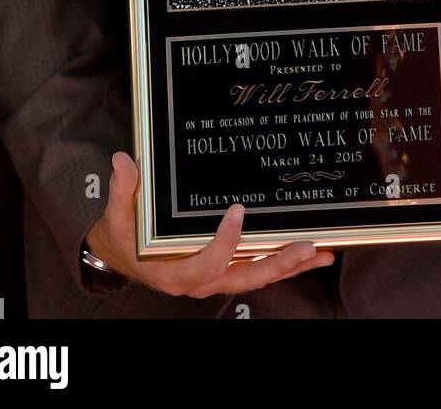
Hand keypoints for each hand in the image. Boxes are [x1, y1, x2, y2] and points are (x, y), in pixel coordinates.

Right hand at [86, 152, 333, 298]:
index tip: (238, 210)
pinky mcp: (226, 272)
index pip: (208, 263)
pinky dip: (284, 265)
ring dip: (290, 266)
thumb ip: (123, 189)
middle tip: (306, 246)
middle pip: (245, 278)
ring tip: (321, 252)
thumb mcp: (118, 214)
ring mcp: (216, 279)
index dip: (225, 242)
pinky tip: (311, 254)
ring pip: (257, 278)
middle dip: (277, 263)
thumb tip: (123, 159)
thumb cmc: (124, 235)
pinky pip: (258, 272)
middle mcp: (200, 281)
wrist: (122, 256)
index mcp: (175, 272)